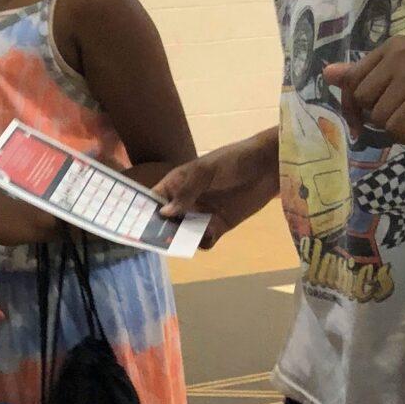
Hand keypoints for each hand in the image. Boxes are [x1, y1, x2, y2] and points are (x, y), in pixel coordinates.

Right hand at [156, 131, 281, 248]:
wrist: (268, 167)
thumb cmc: (233, 160)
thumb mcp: (206, 171)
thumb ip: (186, 192)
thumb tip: (164, 213)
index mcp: (177, 183)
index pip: (154, 200)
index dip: (144, 212)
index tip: (136, 228)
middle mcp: (186, 201)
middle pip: (167, 221)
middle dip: (161, 231)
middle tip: (159, 242)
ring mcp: (202, 214)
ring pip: (184, 232)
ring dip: (182, 239)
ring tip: (183, 242)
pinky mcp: (219, 226)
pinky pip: (205, 240)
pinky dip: (203, 242)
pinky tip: (208, 237)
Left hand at [323, 38, 404, 160]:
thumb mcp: (398, 87)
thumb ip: (364, 78)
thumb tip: (327, 73)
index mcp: (395, 47)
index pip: (352, 82)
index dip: (356, 107)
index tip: (370, 119)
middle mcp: (403, 55)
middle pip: (362, 101)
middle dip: (383, 118)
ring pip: (380, 119)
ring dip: (401, 129)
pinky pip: (397, 132)